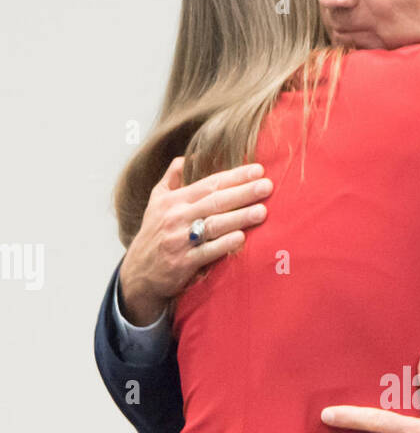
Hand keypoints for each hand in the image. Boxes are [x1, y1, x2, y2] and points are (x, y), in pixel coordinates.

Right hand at [118, 158, 272, 323]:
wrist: (138, 273)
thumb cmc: (154, 234)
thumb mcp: (156, 203)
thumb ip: (171, 179)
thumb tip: (185, 159)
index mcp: (174, 200)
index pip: (209, 184)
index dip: (235, 176)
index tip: (258, 170)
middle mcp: (177, 217)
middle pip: (215, 201)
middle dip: (243, 192)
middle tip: (267, 186)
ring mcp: (179, 240)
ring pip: (214, 225)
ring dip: (239, 217)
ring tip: (262, 211)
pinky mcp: (182, 263)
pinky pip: (206, 252)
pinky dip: (224, 244)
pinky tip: (241, 238)